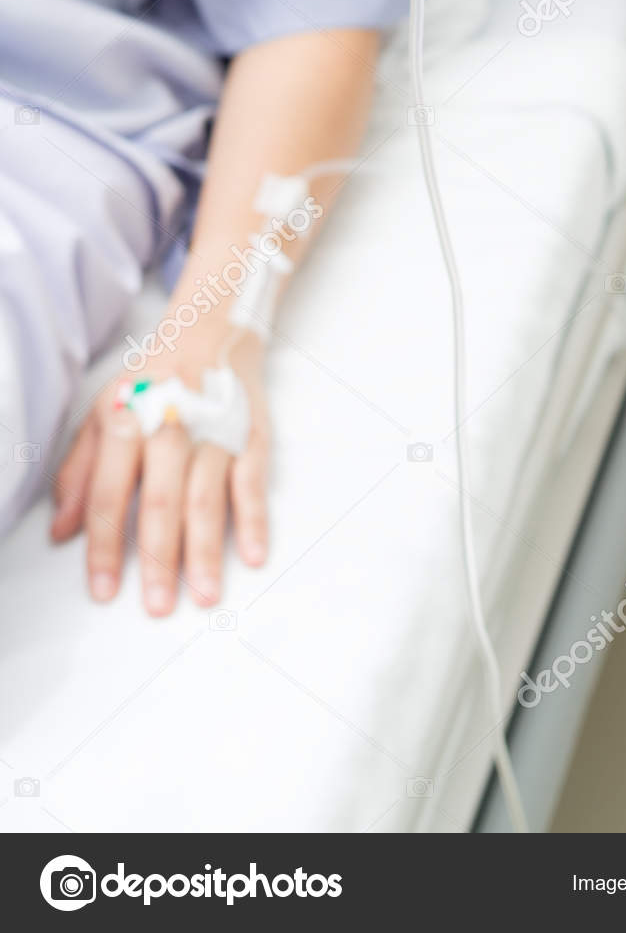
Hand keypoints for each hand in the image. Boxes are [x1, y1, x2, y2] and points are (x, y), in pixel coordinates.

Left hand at [51, 326, 269, 615]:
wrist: (212, 329)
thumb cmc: (152, 380)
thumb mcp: (103, 412)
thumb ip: (79, 471)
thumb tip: (61, 531)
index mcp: (126, 421)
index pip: (108, 493)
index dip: (103, 546)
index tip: (104, 591)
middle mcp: (169, 425)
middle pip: (161, 500)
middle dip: (158, 558)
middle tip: (158, 606)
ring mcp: (214, 429)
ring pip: (207, 497)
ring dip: (205, 550)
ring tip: (203, 595)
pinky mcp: (251, 432)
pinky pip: (253, 481)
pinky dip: (254, 519)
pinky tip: (251, 555)